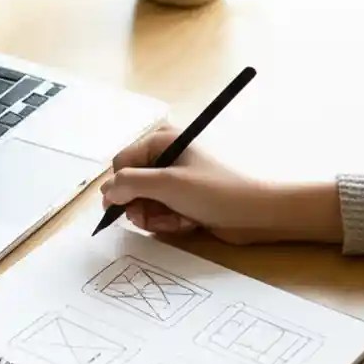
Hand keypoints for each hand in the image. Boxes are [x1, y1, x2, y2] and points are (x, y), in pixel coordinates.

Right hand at [100, 127, 342, 244]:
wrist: (258, 213)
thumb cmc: (216, 191)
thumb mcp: (168, 184)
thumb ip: (130, 185)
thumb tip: (105, 192)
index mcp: (164, 140)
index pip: (122, 161)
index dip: (118, 185)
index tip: (118, 207)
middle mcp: (168, 156)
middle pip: (132, 184)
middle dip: (139, 204)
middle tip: (150, 216)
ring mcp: (178, 179)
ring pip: (145, 202)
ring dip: (155, 216)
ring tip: (176, 219)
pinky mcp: (186, 199)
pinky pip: (162, 212)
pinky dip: (169, 221)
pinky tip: (187, 223)